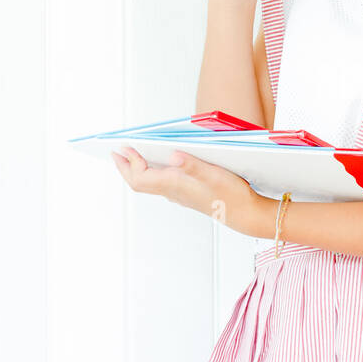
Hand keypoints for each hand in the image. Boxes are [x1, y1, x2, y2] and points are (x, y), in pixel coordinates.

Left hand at [111, 146, 265, 234]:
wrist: (245, 214)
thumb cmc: (232, 194)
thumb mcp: (214, 174)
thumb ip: (192, 165)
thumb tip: (173, 156)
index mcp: (174, 185)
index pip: (140, 177)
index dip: (128, 163)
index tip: (122, 147)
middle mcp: (173, 192)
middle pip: (139, 182)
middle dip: (126, 168)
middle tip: (116, 153)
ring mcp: (179, 195)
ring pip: (150, 184)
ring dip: (138, 170)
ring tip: (133, 157)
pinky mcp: (187, 194)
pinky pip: (161, 184)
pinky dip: (153, 173)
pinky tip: (159, 165)